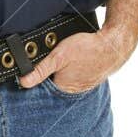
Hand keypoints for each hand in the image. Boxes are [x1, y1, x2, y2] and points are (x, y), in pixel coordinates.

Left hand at [18, 27, 133, 92]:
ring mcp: (84, 86)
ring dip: (64, 72)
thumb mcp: (59, 56)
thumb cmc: (87, 48)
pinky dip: (75, 71)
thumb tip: (23, 82)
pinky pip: (78, 77)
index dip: (37, 76)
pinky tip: (77, 62)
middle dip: (51, 73)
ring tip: (68, 60)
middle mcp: (73, 90)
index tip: (36, 67)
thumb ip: (40, 70)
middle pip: (54, 83)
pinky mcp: (91, 79)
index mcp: (63, 87)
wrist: (114, 46)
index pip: (42, 86)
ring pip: (66, 79)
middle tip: (56, 59)